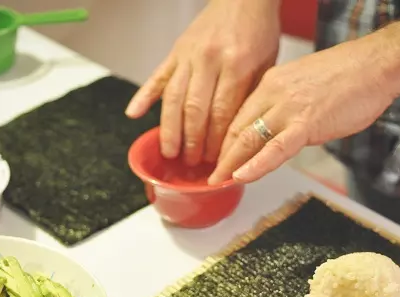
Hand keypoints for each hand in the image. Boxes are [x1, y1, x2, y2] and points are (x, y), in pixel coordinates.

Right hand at [125, 0, 279, 165]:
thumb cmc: (258, 31)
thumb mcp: (265, 66)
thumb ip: (248, 97)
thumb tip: (235, 133)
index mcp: (236, 65)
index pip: (222, 113)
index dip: (216, 141)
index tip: (216, 160)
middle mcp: (209, 60)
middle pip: (195, 110)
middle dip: (192, 141)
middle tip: (191, 161)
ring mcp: (188, 55)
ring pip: (173, 98)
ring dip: (169, 129)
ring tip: (169, 151)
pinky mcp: (175, 50)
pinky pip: (157, 76)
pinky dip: (143, 96)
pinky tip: (133, 114)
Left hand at [209, 38, 395, 184]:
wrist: (375, 66)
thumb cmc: (348, 78)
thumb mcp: (304, 89)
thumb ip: (286, 110)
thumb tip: (278, 134)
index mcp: (271, 83)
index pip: (239, 115)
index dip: (225, 140)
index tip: (217, 156)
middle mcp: (273, 93)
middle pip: (237, 128)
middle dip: (221, 154)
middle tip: (211, 173)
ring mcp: (288, 108)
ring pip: (249, 138)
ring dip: (231, 163)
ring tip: (218, 180)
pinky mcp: (305, 123)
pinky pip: (274, 148)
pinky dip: (255, 165)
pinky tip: (241, 177)